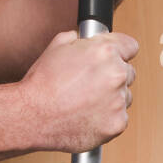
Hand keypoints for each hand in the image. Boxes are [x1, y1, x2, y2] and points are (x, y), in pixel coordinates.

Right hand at [18, 29, 138, 152]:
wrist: (32, 115)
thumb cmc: (42, 82)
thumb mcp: (57, 46)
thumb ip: (80, 38)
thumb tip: (88, 39)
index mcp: (105, 51)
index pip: (131, 46)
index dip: (120, 51)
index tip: (115, 57)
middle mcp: (116, 74)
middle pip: (128, 72)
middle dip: (112, 75)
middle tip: (90, 83)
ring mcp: (118, 101)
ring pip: (124, 96)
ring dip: (111, 97)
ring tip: (84, 101)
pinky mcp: (117, 123)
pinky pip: (120, 117)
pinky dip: (106, 117)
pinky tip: (86, 115)